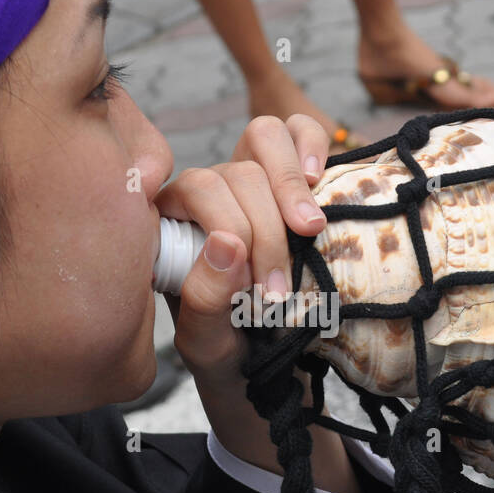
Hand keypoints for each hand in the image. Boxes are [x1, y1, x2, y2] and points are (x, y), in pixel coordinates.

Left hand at [155, 114, 328, 383]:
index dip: (232, 225)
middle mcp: (210, 189)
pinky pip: (300, 131)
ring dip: (290, 184)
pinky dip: (313, 145)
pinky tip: (320, 179)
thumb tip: (228, 243)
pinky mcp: (296, 178)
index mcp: (173, 220)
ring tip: (311, 230)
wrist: (263, 362)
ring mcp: (253, 177)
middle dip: (267, 230)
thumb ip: (204, 299)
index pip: (198, 188)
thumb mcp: (203, 342)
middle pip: (239, 171)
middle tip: (281, 288)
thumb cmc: (224, 349)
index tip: (256, 285)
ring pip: (266, 135)